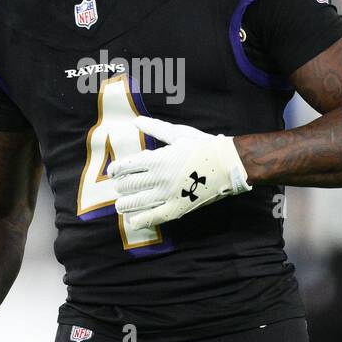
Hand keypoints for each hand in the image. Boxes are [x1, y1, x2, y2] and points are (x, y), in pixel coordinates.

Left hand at [107, 116, 251, 230]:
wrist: (228, 164)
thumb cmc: (203, 146)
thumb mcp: (178, 134)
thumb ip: (155, 128)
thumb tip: (136, 121)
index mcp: (157, 159)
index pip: (126, 167)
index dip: (116, 170)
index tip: (113, 172)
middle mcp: (159, 178)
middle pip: (128, 186)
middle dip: (121, 187)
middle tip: (120, 188)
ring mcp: (167, 195)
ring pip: (136, 203)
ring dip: (125, 204)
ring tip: (121, 205)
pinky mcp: (177, 208)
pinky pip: (153, 218)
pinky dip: (141, 221)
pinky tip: (134, 221)